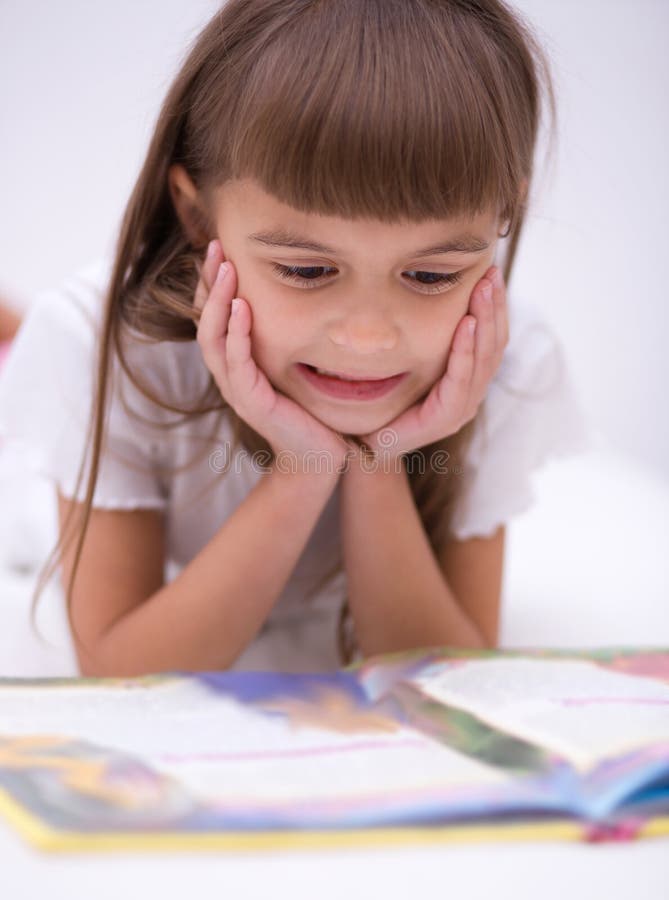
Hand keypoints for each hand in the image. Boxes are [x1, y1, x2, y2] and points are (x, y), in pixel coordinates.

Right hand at [194, 239, 355, 474]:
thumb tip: (297, 295)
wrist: (320, 457)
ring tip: (227, 269)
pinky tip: (241, 308)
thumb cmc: (312, 411)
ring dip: (218, 302)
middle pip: (206, 322)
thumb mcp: (296, 365)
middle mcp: (231, 375)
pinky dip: (237, 334)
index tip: (220, 248)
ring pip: (214, 339)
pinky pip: (237, 364)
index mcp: (237, 364)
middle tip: (216, 246)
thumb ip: (286, 337)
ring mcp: (238, 391)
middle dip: (210, 282)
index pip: (214, 317)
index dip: (212, 283)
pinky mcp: (253, 404)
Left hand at [357, 265, 508, 461]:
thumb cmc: (387, 402)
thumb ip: (425, 339)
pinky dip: (464, 349)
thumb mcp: (410, 363)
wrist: (369, 445)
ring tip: (483, 290)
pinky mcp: (447, 418)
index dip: (494, 308)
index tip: (490, 275)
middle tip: (491, 274)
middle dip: (494, 307)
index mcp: (467, 380)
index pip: (490, 340)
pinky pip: (461, 378)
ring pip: (483, 359)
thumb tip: (421, 290)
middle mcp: (471, 393)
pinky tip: (466, 324)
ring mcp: (462, 407)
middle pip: (493, 345)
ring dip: (485, 321)